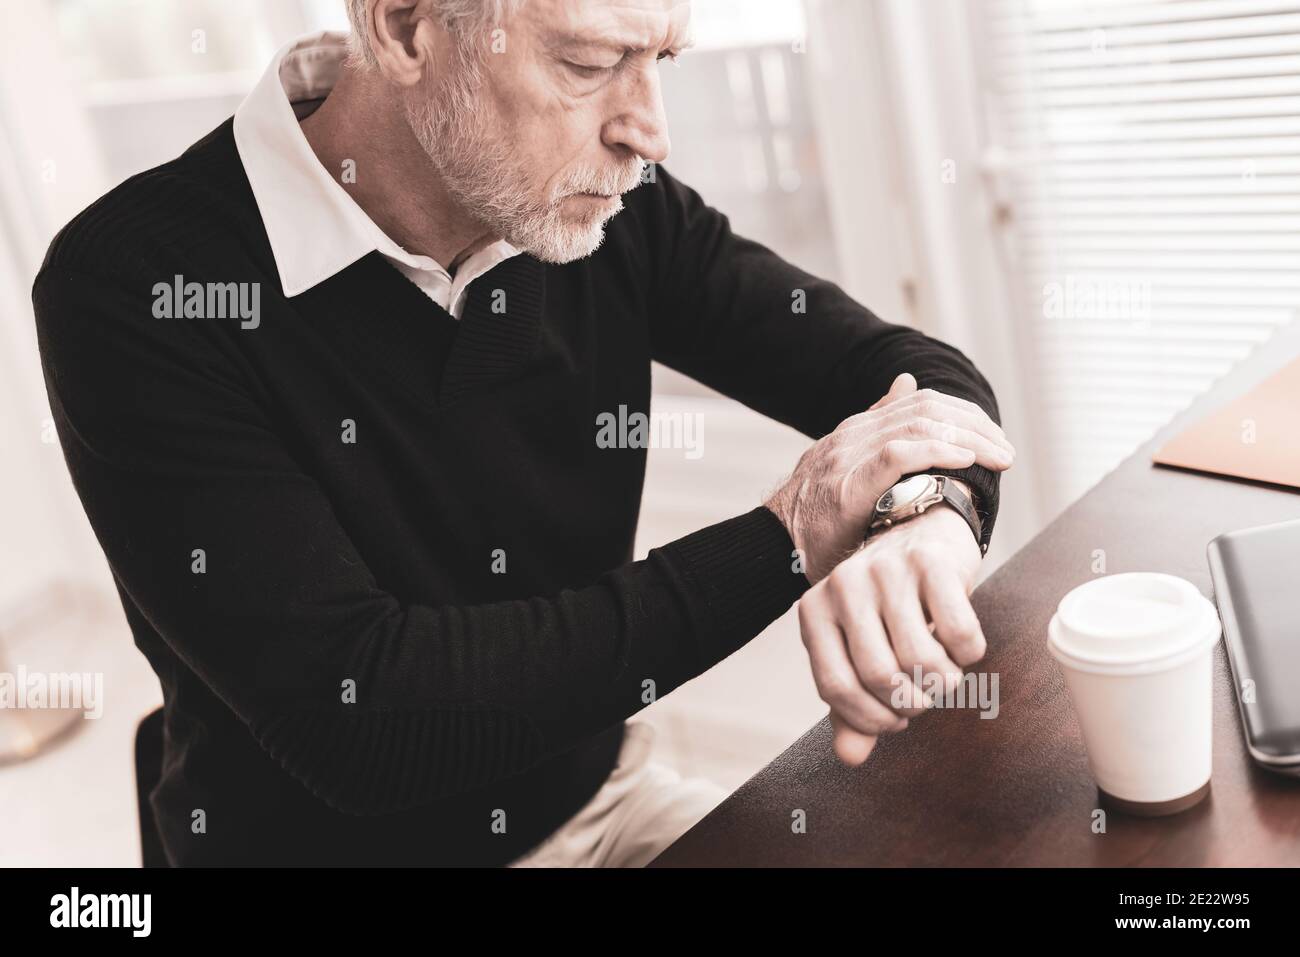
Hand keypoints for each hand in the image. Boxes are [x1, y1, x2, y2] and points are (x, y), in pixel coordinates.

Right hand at [765, 373, 1013, 583]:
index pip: (921, 402)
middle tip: (1005, 451)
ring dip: (969, 440)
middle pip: (927, 409)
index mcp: (855, 429)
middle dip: (975, 426)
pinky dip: (939, 453)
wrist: (773, 546)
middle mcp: (853, 435)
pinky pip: (901, 454)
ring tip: (998, 458)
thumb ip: (878, 428)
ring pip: (920, 426)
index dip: (964, 415)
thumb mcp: (846, 464)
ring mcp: (849, 456)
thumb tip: (907, 383)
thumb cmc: (814, 518)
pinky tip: (966, 462)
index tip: (994, 438)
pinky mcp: (849, 484)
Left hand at [797, 502, 985, 765]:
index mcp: (814, 610)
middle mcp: (843, 586)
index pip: (835, 688)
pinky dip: (968, 654)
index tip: (894, 719)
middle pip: (880, 676)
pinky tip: (961, 647)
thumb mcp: (859, 648)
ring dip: (943, 682)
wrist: (921, 531)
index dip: (870, 718)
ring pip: (921, 659)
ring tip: (944, 673)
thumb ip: (852, 704)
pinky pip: (959, 634)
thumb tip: (851, 757)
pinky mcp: (932, 562)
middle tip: (924, 696)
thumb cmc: (887, 604)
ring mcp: (887, 571)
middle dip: (911, 702)